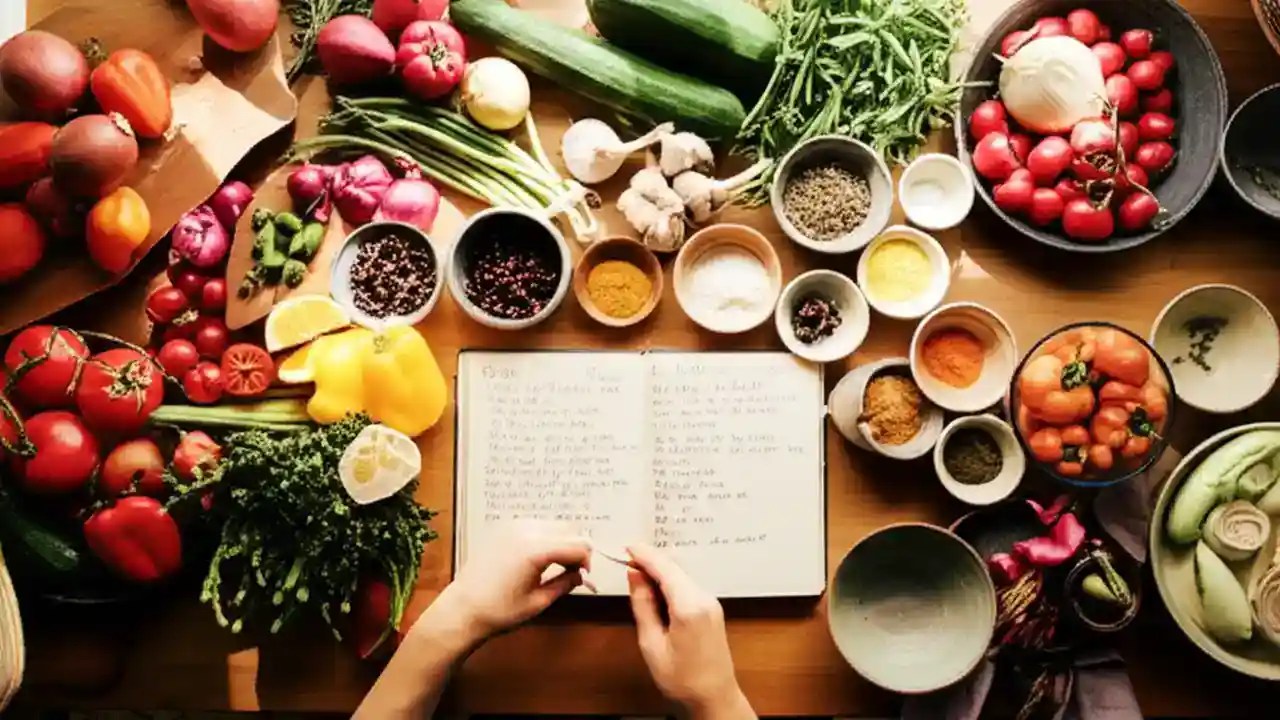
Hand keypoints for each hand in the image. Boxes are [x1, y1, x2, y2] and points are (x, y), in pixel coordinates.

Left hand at [426, 522, 590, 646]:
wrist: (463, 609)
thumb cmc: (499, 611)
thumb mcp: (539, 601)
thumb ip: (565, 583)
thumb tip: (580, 574)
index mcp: (536, 549)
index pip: (578, 544)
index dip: (587, 560)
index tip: (583, 575)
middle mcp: (526, 530)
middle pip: (569, 528)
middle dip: (576, 548)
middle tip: (572, 571)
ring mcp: (513, 526)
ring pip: (552, 524)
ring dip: (561, 541)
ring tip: (554, 566)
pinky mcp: (503, 528)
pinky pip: (535, 525)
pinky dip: (544, 537)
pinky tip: (537, 559)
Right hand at [627, 544, 753, 719]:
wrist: (714, 698)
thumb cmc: (681, 679)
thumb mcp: (651, 644)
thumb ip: (643, 605)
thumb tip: (634, 575)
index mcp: (689, 607)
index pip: (664, 568)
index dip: (644, 555)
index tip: (626, 546)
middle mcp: (704, 598)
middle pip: (674, 569)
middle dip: (651, 562)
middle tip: (626, 561)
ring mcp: (711, 603)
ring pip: (681, 576)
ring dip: (659, 573)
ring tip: (637, 580)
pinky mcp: (712, 609)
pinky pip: (687, 587)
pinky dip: (670, 584)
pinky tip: (656, 593)